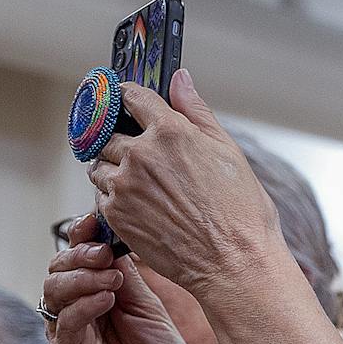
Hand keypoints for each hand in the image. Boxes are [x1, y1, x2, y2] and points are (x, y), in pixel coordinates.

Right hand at [42, 234, 200, 343]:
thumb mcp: (151, 309)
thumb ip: (131, 278)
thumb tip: (114, 239)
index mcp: (97, 294)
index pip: (78, 258)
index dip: (82, 237)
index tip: (95, 222)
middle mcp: (77, 310)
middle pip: (59, 269)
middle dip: (80, 255)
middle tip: (105, 253)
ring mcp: (68, 332)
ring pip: (54, 291)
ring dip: (81, 278)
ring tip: (112, 278)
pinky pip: (65, 323)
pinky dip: (84, 306)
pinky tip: (106, 300)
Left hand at [85, 71, 288, 298]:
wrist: (236, 264)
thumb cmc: (243, 215)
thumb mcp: (229, 153)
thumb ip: (197, 112)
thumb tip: (180, 79)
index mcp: (170, 131)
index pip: (130, 96)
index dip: (126, 97)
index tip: (124, 103)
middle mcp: (141, 153)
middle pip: (108, 133)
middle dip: (121, 142)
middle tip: (143, 160)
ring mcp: (124, 184)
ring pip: (99, 165)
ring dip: (114, 171)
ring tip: (144, 188)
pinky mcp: (115, 213)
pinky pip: (101, 195)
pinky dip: (115, 198)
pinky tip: (143, 209)